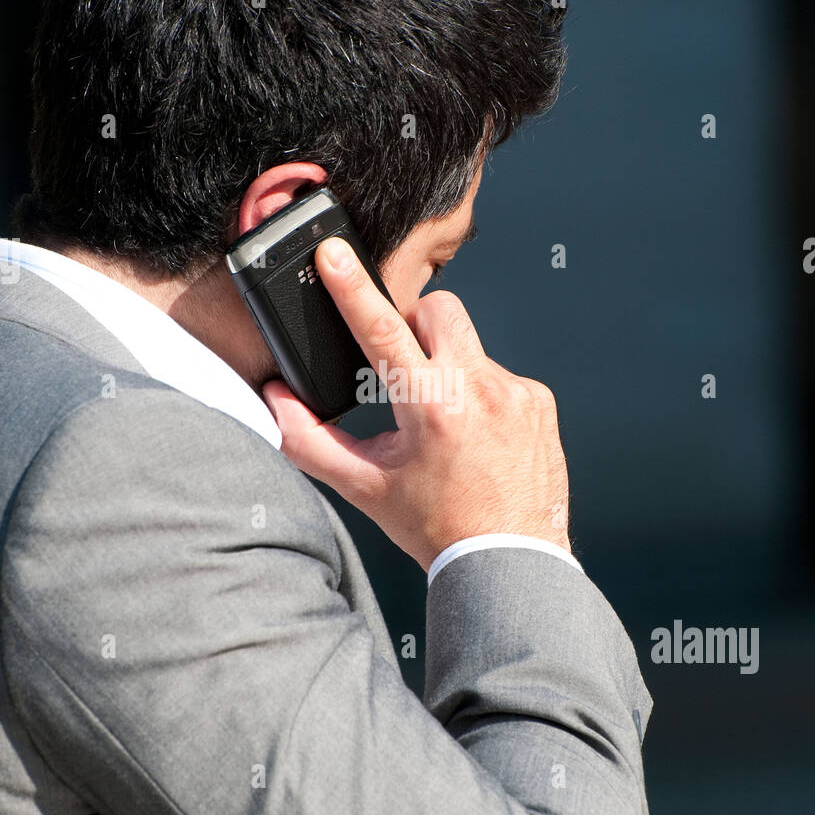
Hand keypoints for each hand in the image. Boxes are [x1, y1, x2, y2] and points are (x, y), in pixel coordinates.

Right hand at [262, 237, 571, 572]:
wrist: (511, 561)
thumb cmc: (437, 529)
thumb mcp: (365, 488)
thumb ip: (311, 441)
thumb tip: (276, 400)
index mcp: (433, 408)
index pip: (383, 329)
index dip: (352, 286)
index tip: (334, 252)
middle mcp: (480, 390)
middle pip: (438, 311)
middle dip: (413, 326)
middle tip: (401, 371)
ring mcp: (516, 392)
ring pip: (469, 345)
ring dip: (446, 367)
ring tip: (443, 424)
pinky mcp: (538, 401)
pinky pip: (498, 374)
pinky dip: (479, 393)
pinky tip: (476, 437)